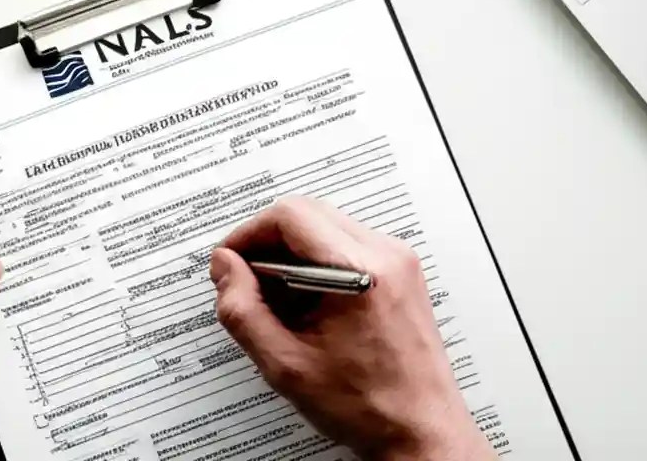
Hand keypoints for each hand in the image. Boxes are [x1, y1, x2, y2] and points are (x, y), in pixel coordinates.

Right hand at [210, 197, 492, 460]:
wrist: (421, 431)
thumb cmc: (368, 406)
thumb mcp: (285, 364)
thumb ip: (243, 310)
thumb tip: (224, 267)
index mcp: (362, 271)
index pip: (291, 216)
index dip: (249, 233)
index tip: (230, 261)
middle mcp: (386, 255)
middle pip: (308, 214)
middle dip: (267, 242)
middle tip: (246, 281)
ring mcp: (398, 261)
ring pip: (325, 227)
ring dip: (291, 253)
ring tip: (278, 301)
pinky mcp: (400, 272)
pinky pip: (345, 245)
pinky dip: (315, 264)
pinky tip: (306, 305)